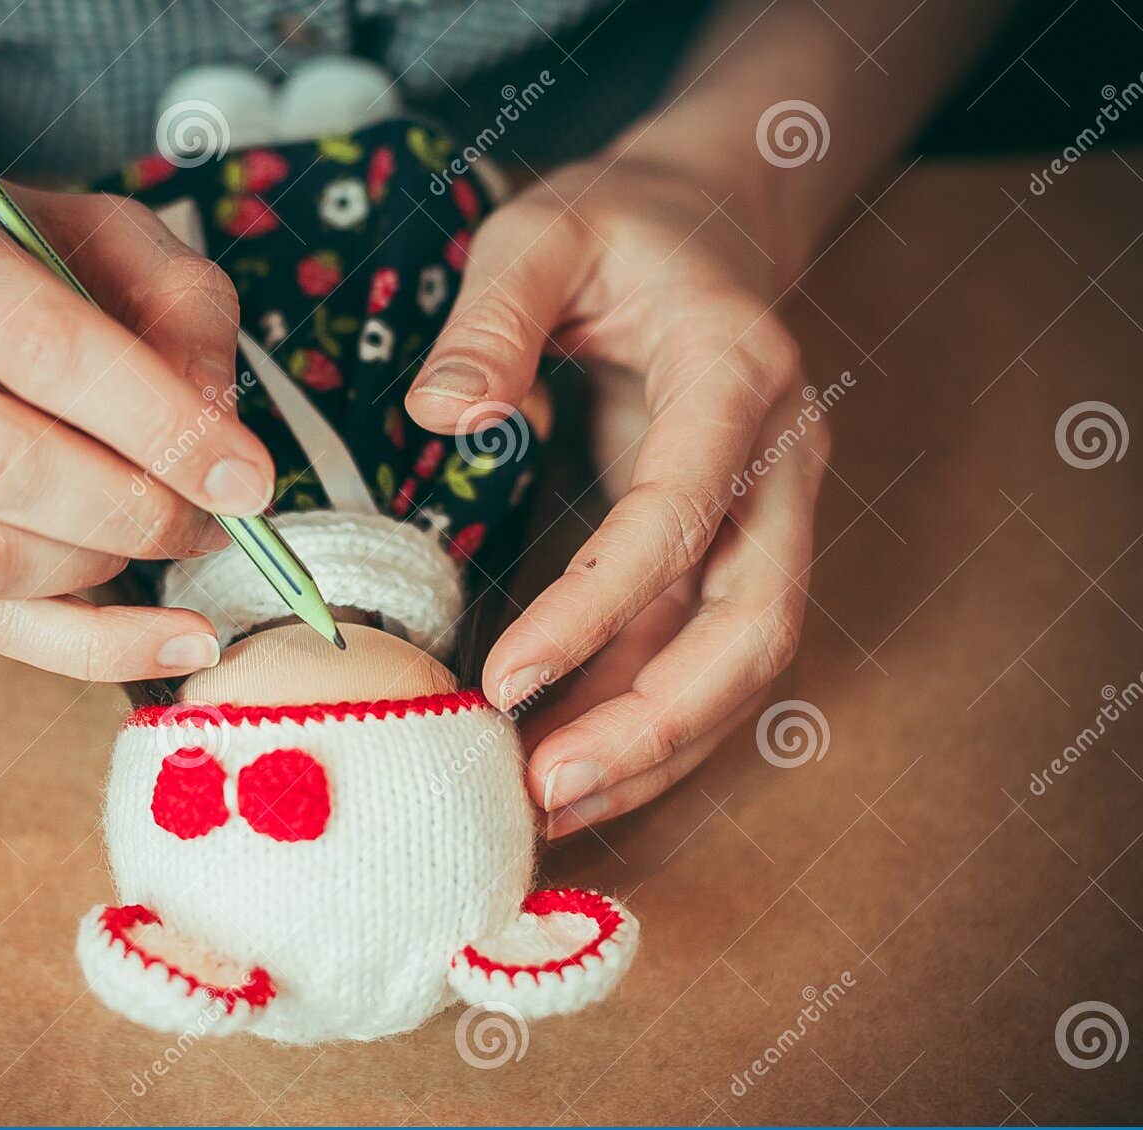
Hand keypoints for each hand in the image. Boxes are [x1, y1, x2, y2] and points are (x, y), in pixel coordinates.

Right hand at [0, 169, 273, 680]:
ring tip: (173, 531)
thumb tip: (216, 432)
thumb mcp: (113, 235)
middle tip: (217, 516)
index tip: (248, 479)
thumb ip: (181, 309)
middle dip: (138, 508)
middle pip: (3, 465)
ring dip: (108, 563)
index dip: (159, 424)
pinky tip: (177, 641)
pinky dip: (93, 646)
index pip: (41, 345)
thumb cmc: (17, 254)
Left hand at [407, 155, 830, 835]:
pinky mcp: (736, 546)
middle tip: (544, 787)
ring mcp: (770, 512)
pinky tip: (569, 764)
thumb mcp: (542, 234)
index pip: (679, 519)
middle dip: (656, 722)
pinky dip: (647, 720)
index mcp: (736, 378)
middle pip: (752, 625)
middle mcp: (780, 462)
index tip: (505, 680)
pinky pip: (704, 653)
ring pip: (743, 663)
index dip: (599, 611)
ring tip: (547, 807)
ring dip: (655, 747)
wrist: (706, 226)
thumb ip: (493, 319)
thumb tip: (446, 418)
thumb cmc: (617, 226)